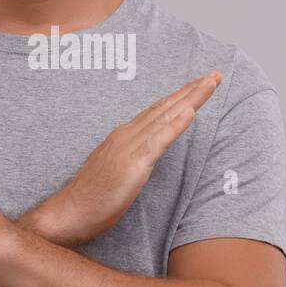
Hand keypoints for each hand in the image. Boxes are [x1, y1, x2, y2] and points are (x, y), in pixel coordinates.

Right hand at [45, 71, 221, 246]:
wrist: (70, 212)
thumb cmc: (92, 196)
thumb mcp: (116, 169)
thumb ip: (132, 156)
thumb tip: (148, 152)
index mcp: (124, 135)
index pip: (157, 110)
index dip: (180, 95)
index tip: (199, 83)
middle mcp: (127, 135)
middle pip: (165, 107)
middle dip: (192, 89)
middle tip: (215, 74)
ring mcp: (130, 148)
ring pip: (166, 117)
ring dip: (190, 98)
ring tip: (210, 83)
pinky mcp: (133, 165)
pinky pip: (158, 142)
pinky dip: (175, 125)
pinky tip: (190, 111)